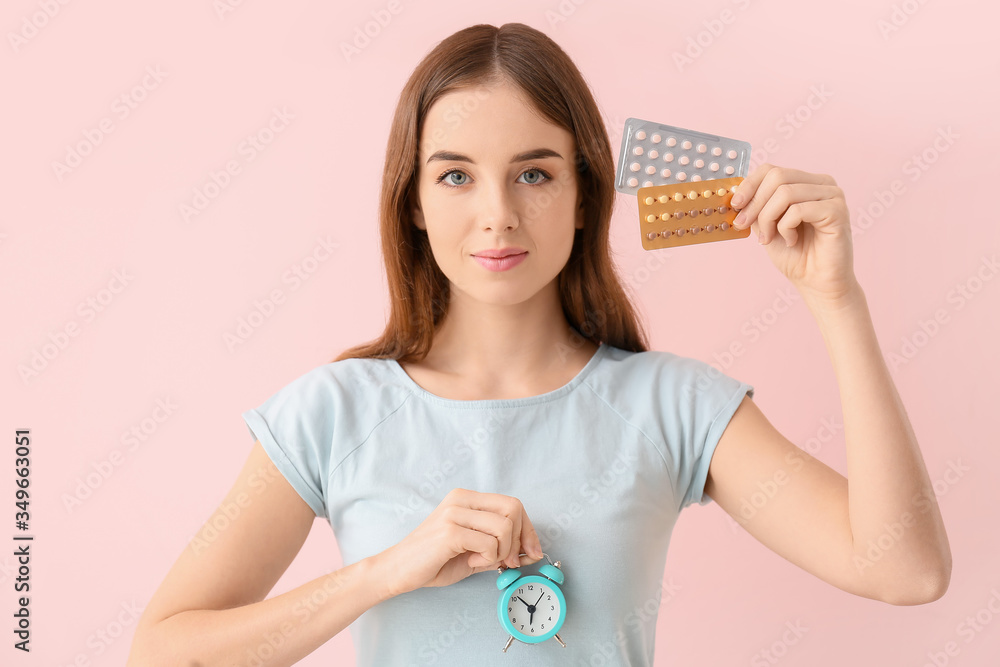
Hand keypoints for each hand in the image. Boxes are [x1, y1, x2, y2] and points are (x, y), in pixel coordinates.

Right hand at [376, 488, 543, 598]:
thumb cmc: (435, 561)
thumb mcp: (474, 551)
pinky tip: (469, 561)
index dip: (529, 529)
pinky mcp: (450, 531)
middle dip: (519, 540)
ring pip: (504, 528)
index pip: (513, 504)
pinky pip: (489, 544)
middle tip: (507, 562)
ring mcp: (455, 513)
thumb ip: (499, 547)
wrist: (399, 571)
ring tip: (481, 560)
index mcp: (466, 498)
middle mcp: (461, 499)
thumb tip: (530, 552)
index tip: (532, 552)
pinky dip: (487, 559)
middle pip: (513, 509)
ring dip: (501, 552)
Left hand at [730, 163, 859, 303]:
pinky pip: (799, 210)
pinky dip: (786, 228)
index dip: (748, 185)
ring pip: (785, 193)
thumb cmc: (794, 255)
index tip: (735, 206)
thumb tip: (735, 193)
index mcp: (805, 182)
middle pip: (777, 177)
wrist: (816, 282)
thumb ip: (756, 206)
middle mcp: (822, 183)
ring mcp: (833, 195)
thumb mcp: (767, 225)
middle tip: (745, 225)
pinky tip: (792, 241)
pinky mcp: (838, 211)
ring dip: (768, 218)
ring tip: (769, 238)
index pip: (771, 169)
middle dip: (755, 204)